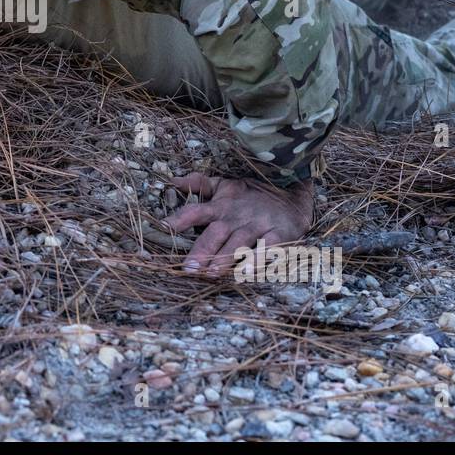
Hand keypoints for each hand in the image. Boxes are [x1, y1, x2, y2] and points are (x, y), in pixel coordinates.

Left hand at [159, 173, 313, 276]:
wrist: (291, 192)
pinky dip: (258, 260)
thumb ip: (199, 184)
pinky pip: (267, 248)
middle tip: (189, 268)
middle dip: (202, 249)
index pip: (197, 210)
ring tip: (211, 274)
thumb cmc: (251, 194)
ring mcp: (258, 225)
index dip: (181, 217)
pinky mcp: (278, 234)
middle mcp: (237, 216)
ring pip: (239, 242)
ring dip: (225, 258)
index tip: (163, 226)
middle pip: (217, 232)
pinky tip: (246, 272)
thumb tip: (172, 181)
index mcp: (221, 205)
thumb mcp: (225, 185)